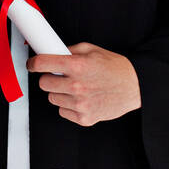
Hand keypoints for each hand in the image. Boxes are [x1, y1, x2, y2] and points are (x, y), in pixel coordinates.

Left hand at [26, 41, 140, 125]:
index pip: (43, 64)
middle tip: (59, 76)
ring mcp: (80, 104)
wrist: (136, 87)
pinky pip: (62, 111)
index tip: (32, 64)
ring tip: (75, 88)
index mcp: (78, 66)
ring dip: (59, 93)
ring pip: (52, 98)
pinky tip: (81, 99)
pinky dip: (68, 106)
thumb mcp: (92, 50)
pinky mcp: (84, 118)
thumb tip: (52, 53)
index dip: (34, 63)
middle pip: (43, 84)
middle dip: (48, 78)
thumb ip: (70, 51)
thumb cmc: (115, 68)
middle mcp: (77, 86)